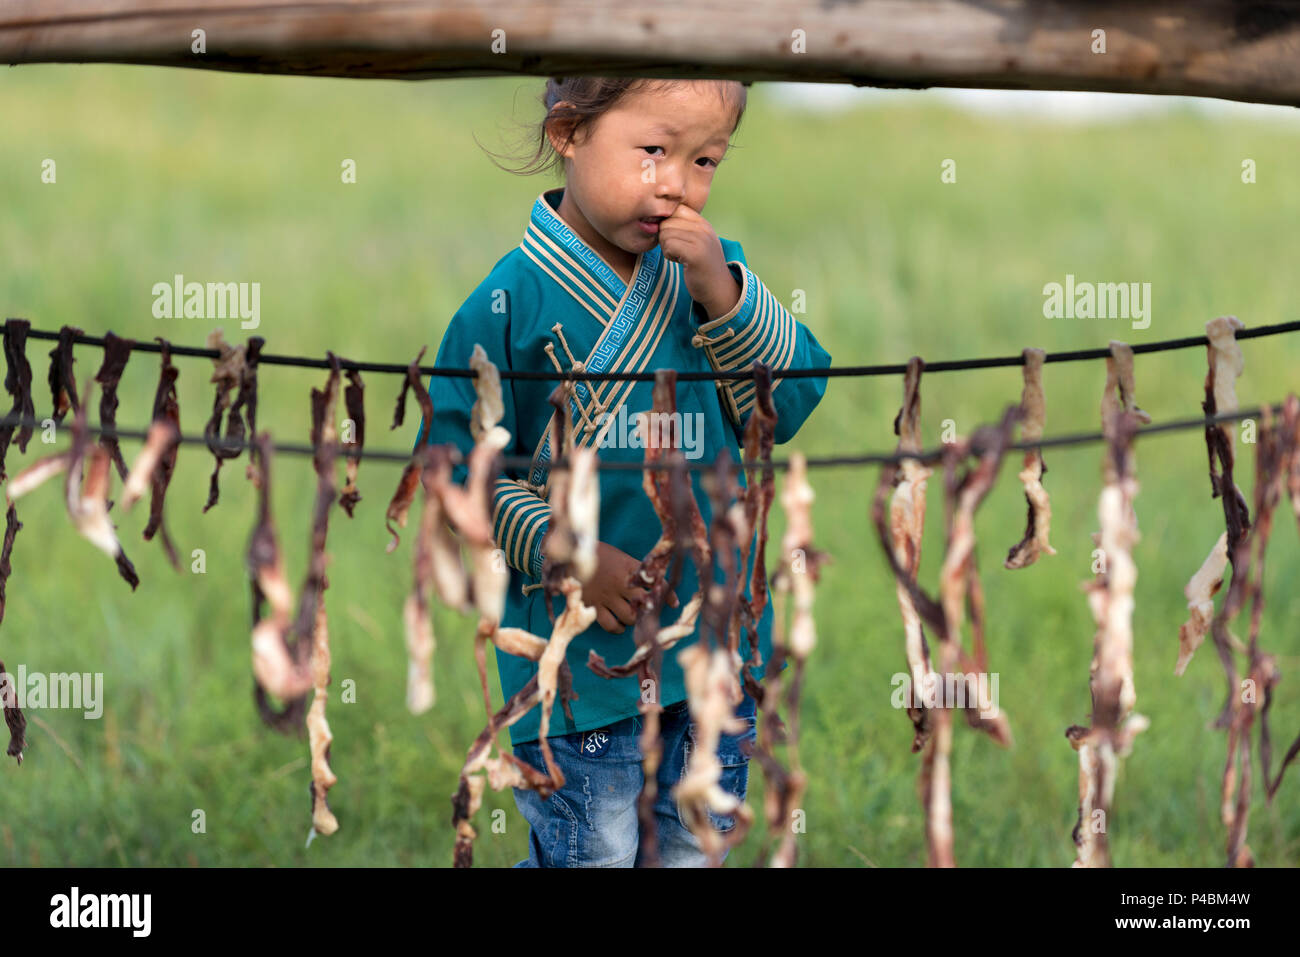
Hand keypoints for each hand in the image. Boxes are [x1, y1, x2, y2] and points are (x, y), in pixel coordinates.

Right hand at [583, 542, 678, 633]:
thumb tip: (651, 585)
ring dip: (634, 620)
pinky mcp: (593, 604)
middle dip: (649, 610)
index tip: (673, 603)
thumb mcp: (620, 557)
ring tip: (632, 617)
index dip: (667, 594)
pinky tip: (619, 625)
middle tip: (648, 613)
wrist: (572, 552)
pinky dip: (617, 628)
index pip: (655, 581)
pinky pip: (610, 624)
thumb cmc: (599, 553)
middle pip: (644, 603)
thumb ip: (633, 571)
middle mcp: (620, 582)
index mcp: (629, 567)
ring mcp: (606, 595)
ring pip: (629, 617)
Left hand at [657, 205, 740, 319]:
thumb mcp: (697, 241)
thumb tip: (656, 217)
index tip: (673, 238)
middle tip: (676, 251)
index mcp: (703, 222)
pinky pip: (668, 245)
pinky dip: (668, 255)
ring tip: (679, 256)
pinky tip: (679, 261)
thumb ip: (683, 228)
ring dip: (666, 247)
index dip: (667, 223)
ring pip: (665, 233)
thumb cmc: (701, 267)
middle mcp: (703, 227)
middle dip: (665, 237)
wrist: (718, 289)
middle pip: (666, 222)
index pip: (675, 209)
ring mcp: (700, 239)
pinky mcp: (695, 253)